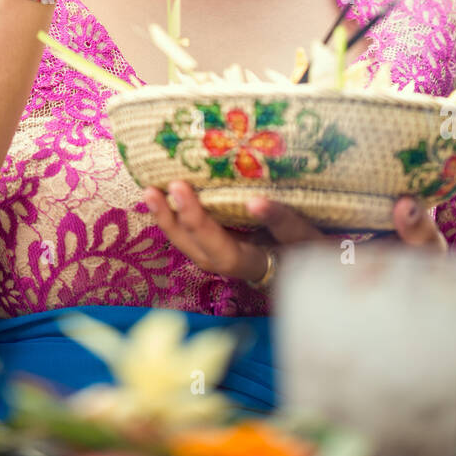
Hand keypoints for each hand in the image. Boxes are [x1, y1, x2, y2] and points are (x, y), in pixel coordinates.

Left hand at [142, 181, 328, 283]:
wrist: (299, 265)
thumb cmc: (305, 248)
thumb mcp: (305, 236)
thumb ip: (282, 221)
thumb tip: (256, 201)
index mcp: (260, 265)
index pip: (243, 251)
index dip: (250, 226)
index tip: (254, 200)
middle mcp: (233, 267)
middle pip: (205, 252)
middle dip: (186, 221)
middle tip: (170, 188)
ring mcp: (219, 257)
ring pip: (190, 246)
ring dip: (169, 220)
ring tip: (150, 192)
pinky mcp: (211, 245)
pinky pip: (187, 236)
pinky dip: (172, 217)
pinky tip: (158, 196)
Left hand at [143, 185, 446, 281]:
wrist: (391, 330)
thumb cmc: (413, 283)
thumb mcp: (426, 259)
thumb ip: (417, 232)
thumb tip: (406, 203)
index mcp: (325, 263)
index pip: (298, 243)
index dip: (277, 222)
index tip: (254, 200)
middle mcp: (288, 271)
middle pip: (234, 259)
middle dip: (201, 226)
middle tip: (178, 187)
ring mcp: (267, 273)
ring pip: (211, 261)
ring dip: (177, 230)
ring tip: (150, 192)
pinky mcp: (255, 265)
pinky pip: (209, 254)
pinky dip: (181, 232)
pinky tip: (158, 202)